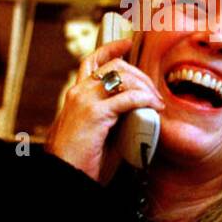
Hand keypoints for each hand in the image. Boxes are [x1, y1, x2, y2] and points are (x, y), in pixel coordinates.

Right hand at [44, 36, 164, 180]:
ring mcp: (84, 101)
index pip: (91, 62)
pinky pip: (128, 98)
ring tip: (156, 101)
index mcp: (75, 96)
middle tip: (154, 90)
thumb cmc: (80, 162)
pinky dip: (146, 99)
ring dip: (145, 86)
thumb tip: (139, 113)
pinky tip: (155, 106)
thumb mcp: (96, 133)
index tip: (126, 44)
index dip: (110, 48)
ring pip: (122, 77)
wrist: (64, 178)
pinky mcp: (95, 114)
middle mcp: (78, 93)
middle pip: (114, 66)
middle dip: (139, 74)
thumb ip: (112, 118)